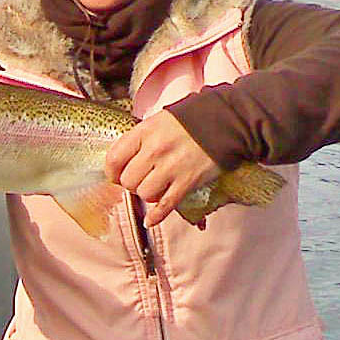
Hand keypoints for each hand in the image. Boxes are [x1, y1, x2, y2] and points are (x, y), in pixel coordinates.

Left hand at [105, 110, 219, 226]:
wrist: (227, 122)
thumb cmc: (191, 119)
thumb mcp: (160, 120)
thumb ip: (141, 138)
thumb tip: (125, 158)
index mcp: (145, 132)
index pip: (114, 158)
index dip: (112, 172)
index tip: (116, 175)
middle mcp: (154, 150)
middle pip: (128, 180)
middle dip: (132, 183)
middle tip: (142, 179)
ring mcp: (171, 167)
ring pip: (144, 194)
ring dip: (148, 194)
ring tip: (156, 187)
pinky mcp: (188, 182)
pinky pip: (165, 206)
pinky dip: (156, 216)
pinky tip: (150, 221)